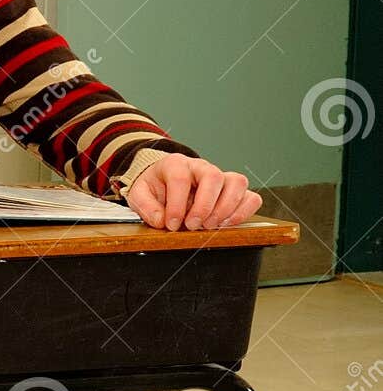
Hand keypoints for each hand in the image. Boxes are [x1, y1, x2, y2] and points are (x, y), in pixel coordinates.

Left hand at [124, 153, 261, 230]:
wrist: (165, 181)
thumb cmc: (155, 187)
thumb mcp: (139, 194)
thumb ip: (145, 206)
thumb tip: (160, 221)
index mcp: (176, 164)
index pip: (180, 179)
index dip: (176, 205)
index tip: (171, 224)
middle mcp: (201, 167)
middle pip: (213, 177)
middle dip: (204, 206)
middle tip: (192, 225)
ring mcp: (221, 177)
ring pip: (237, 183)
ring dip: (226, 208)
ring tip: (210, 226)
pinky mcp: (234, 190)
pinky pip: (251, 196)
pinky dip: (243, 212)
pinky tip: (226, 224)